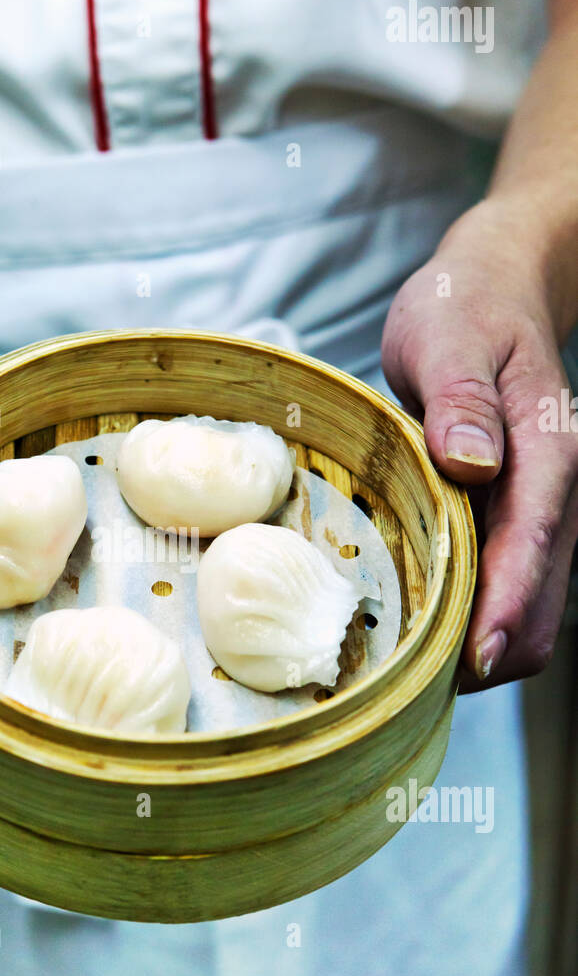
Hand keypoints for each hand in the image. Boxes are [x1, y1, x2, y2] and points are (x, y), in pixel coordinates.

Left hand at [382, 199, 577, 689]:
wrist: (492, 291)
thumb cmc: (464, 308)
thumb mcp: (448, 336)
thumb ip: (460, 398)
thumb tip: (472, 463)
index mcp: (550, 447)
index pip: (535, 538)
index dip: (509, 604)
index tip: (479, 657)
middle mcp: (558, 489)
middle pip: (545, 596)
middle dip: (495, 647)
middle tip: (421, 685)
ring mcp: (542, 510)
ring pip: (532, 604)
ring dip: (485, 642)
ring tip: (416, 670)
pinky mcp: (518, 519)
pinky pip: (509, 586)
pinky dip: (476, 618)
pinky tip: (427, 629)